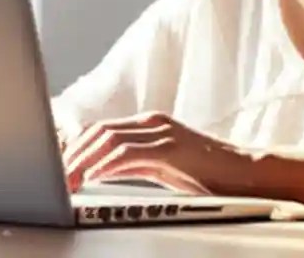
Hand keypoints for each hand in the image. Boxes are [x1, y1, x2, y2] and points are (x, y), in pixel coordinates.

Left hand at [61, 111, 223, 193]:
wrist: (248, 173)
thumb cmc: (207, 173)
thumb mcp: (161, 168)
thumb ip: (131, 165)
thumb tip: (99, 171)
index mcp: (147, 125)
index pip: (99, 130)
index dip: (74, 147)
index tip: (58, 166)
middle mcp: (151, 123)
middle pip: (98, 132)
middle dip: (72, 155)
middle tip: (55, 177)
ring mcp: (162, 132)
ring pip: (108, 139)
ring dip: (84, 160)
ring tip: (69, 180)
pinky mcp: (171, 148)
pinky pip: (130, 153)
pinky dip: (107, 165)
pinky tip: (94, 177)